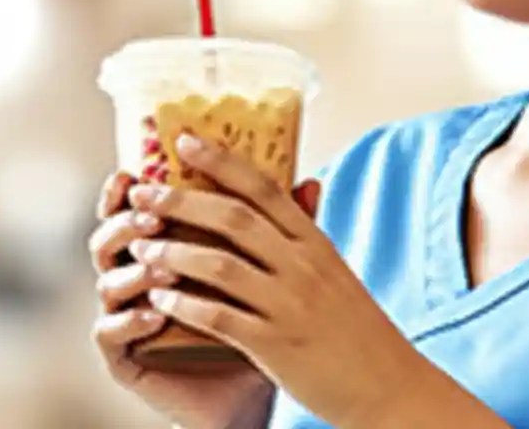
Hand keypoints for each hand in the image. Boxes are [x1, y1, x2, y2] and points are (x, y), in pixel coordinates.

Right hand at [89, 171, 273, 428]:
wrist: (254, 395)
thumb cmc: (257, 327)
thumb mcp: (268, 276)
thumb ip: (285, 231)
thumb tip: (311, 183)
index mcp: (164, 247)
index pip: (138, 209)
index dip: (128, 188)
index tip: (137, 169)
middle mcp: (139, 277)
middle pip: (111, 238)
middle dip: (126, 222)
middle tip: (149, 217)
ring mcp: (127, 316)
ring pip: (107, 281)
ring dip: (134, 269)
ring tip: (162, 265)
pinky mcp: (125, 357)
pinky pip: (109, 332)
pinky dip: (129, 318)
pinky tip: (156, 311)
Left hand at [126, 135, 427, 427]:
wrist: (387, 387)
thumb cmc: (357, 328)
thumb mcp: (336, 269)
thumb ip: (308, 230)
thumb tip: (302, 182)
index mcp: (314, 243)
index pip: (264, 187)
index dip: (221, 160)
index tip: (184, 140)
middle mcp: (302, 266)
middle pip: (233, 218)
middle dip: (181, 200)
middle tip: (143, 193)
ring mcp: (289, 305)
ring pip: (220, 265)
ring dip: (173, 253)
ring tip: (141, 249)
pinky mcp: (275, 345)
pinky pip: (219, 317)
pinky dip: (184, 304)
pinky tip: (160, 298)